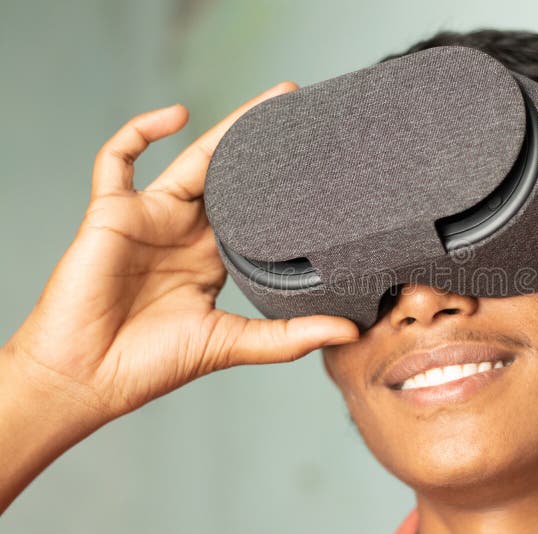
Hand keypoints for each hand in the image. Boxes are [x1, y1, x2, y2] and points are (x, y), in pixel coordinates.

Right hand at [3, 81, 359, 426]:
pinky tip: (176, 115)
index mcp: (213, 257)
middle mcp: (185, 231)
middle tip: (305, 111)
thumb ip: (289, 336)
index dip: (284, 186)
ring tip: (275, 99)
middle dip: (265, 142)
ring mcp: (149, 218)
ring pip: (193, 156)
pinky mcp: (112, 213)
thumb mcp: (231, 344)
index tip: (321, 166)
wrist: (86, 379)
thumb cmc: (151, 365)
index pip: (257, 209)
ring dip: (230, 126)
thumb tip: (350, 331)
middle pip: (232, 173)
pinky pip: (117, 158)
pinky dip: (141, 131)